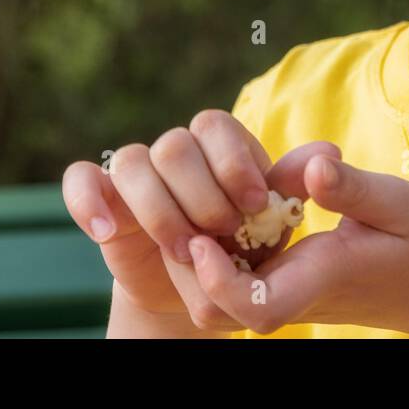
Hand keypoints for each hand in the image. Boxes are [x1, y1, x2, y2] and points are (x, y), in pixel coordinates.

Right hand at [62, 109, 338, 321]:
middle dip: (200, 194)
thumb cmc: (248, 242)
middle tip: (223, 234)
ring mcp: (137, 173)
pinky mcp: (103, 200)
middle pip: (174, 146)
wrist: (206, 283)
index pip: (215, 125)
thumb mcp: (275, 219)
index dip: (233, 162)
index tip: (255, 205)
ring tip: (184, 249)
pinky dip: (88, 200)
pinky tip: (107, 231)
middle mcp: (177, 150)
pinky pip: (81, 180)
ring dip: (159, 209)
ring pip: (132, 161)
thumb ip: (294, 185)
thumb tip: (328, 152)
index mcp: (219, 143)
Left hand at [184, 154, 408, 336]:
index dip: (217, 280)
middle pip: (216, 311)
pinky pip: (235, 282)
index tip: (205, 237)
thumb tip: (314, 166)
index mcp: (320, 277)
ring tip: (206, 202)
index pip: (254, 306)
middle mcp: (296, 292)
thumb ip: (355, 188)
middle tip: (188, 207)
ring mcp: (288, 293)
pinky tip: (233, 207)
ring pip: (218, 301)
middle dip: (188, 266)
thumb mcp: (400, 202)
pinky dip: (219, 250)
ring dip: (199, 257)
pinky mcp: (286, 285)